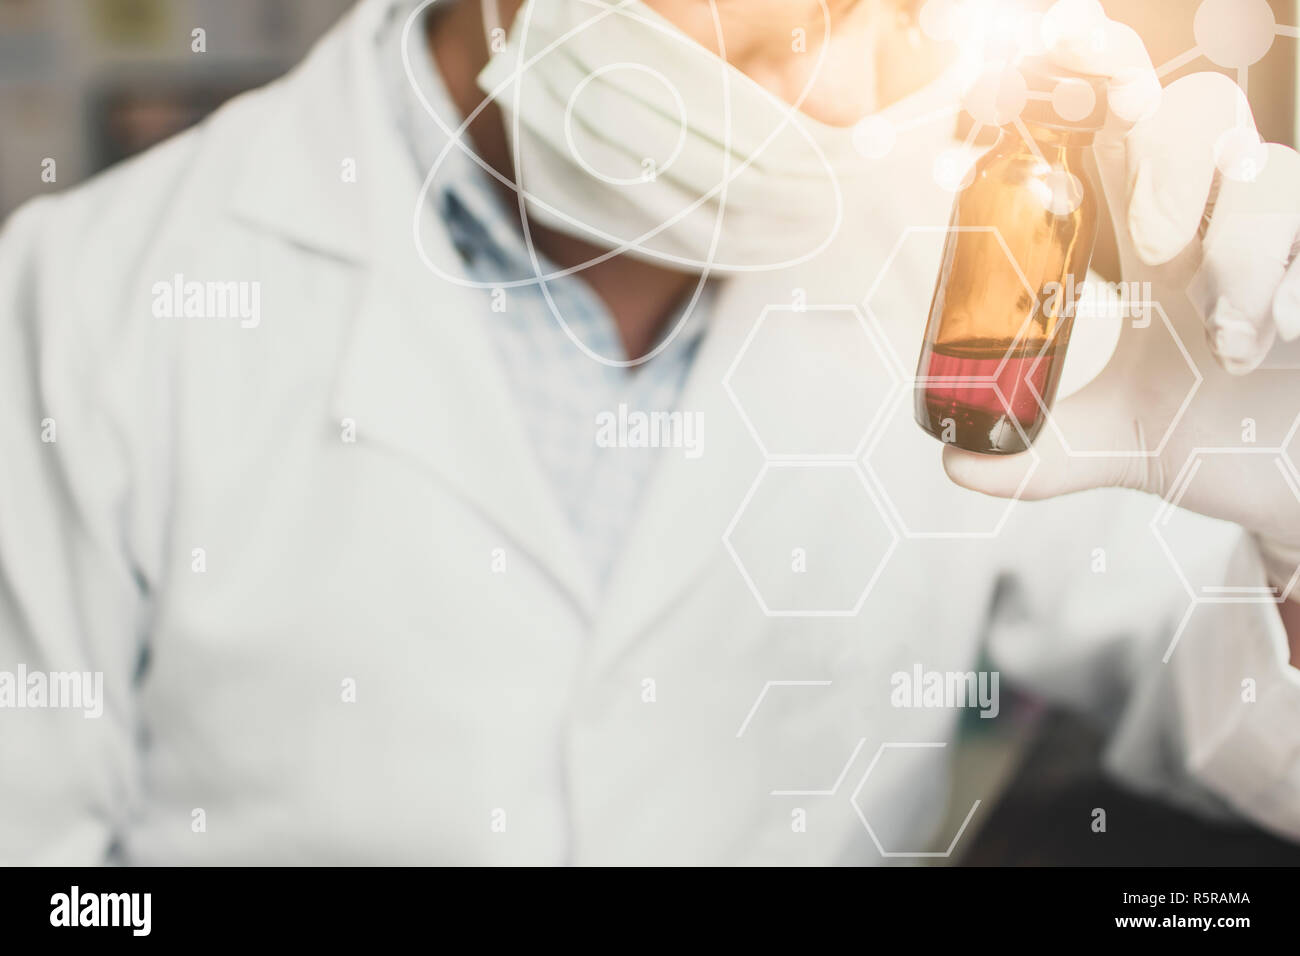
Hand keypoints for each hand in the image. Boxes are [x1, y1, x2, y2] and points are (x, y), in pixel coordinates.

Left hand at [942, 0, 1299, 596]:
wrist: (1299, 478)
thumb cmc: (1222, 434)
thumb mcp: (1118, 441)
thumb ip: (1041, 451)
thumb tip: (959, 467)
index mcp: (1155, 241)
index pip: (1126, 134)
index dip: (1102, 99)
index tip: (1072, 121)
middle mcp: (1220, 221)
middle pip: (1197, 112)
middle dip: (1168, 166)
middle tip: (1157, 250)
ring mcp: (1290, 239)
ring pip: (1270, 173)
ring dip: (1239, 251)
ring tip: (1232, 343)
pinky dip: (1298, 283)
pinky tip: (1287, 334)